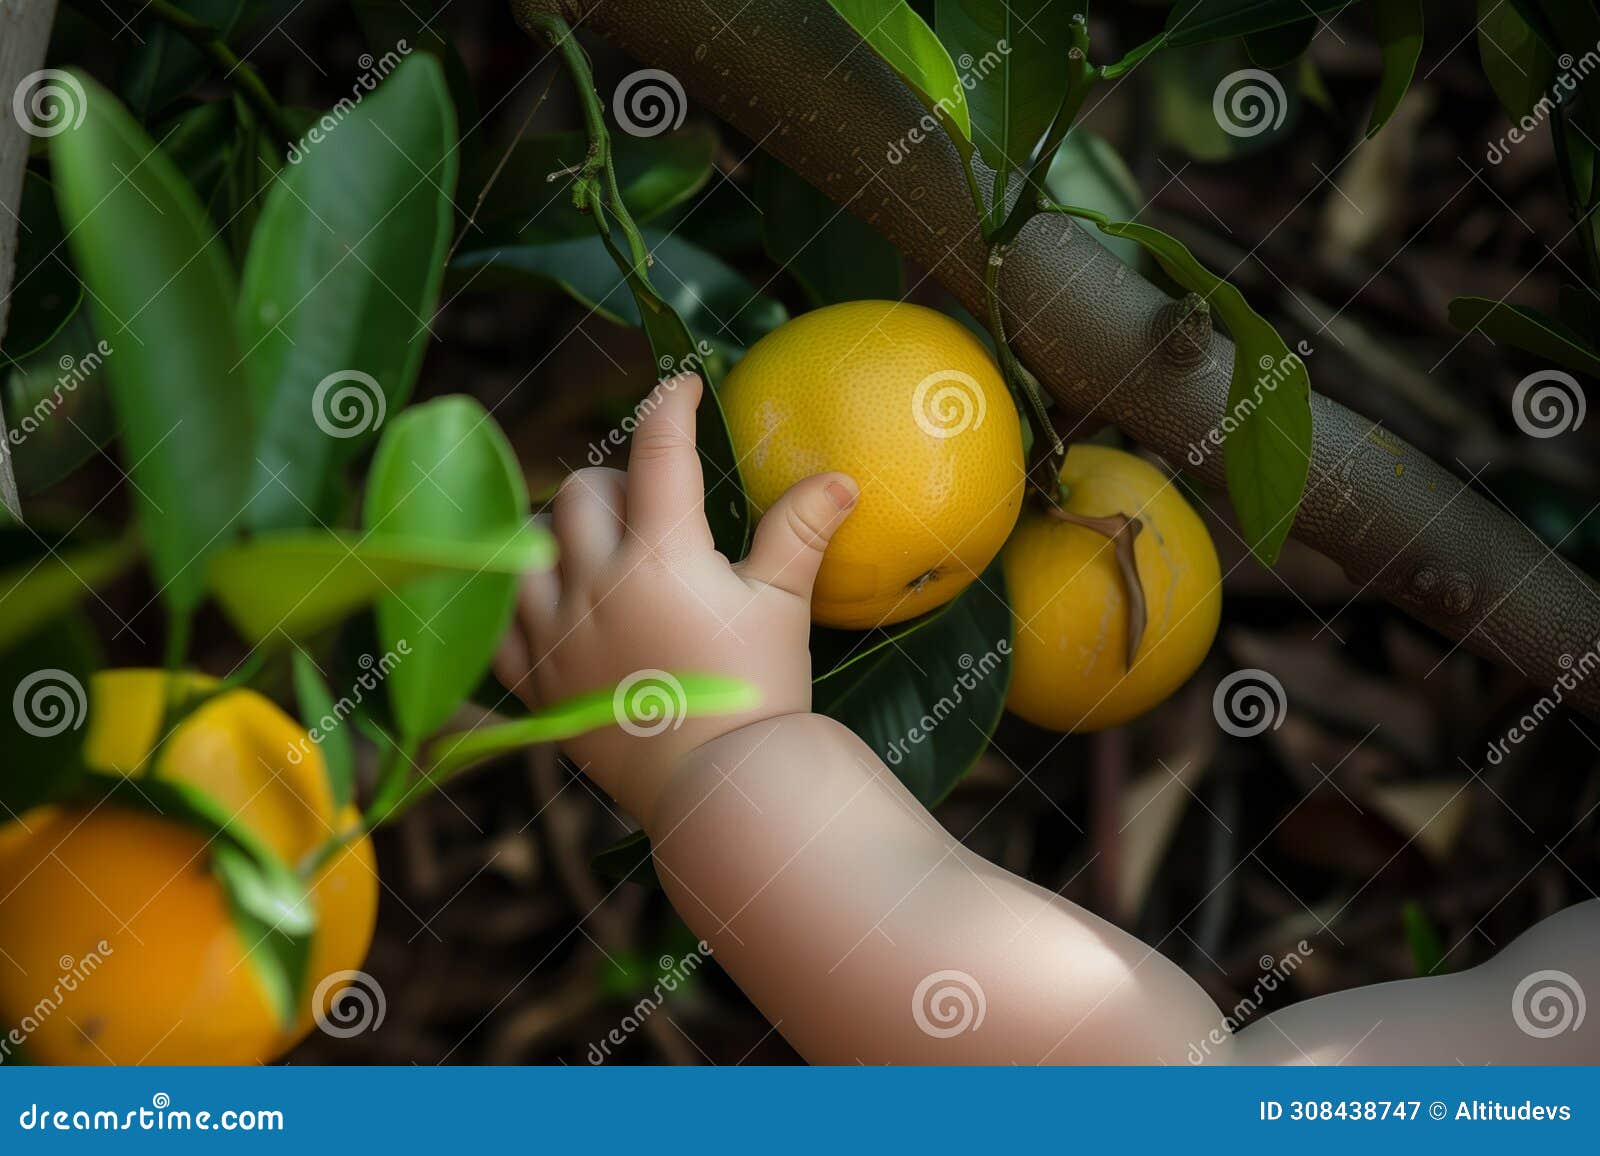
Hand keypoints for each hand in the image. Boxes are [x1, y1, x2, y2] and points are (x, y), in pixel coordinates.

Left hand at [493, 372, 857, 823]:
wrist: (719, 789)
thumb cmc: (760, 694)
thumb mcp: (782, 607)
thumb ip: (800, 532)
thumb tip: (839, 478)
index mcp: (660, 556)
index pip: (657, 451)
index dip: (670, 406)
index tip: (681, 387)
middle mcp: (594, 583)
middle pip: (580, 490)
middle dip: (616, 483)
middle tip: (652, 506)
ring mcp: (555, 632)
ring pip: (528, 544)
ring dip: (561, 533)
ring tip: (599, 552)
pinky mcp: (534, 679)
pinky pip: (499, 618)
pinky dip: (519, 600)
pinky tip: (551, 604)